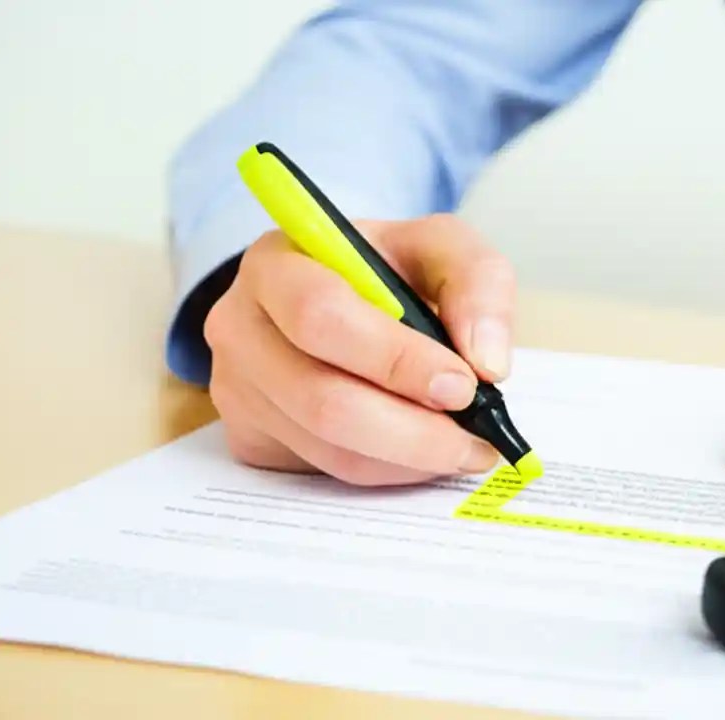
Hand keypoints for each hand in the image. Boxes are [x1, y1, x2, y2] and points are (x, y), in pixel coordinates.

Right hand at [204, 215, 515, 484]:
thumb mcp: (440, 249)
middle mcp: (240, 325)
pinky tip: (421, 451)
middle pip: (322, 399)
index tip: (462, 384)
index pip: (322, 316)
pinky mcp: (249, 436)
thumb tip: (487, 362)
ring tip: (464, 447)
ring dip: (410, 458)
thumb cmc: (387, 270)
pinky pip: (324, 469)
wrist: (337, 297)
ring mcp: (237, 387)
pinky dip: (388, 470)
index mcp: (279, 262)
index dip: (395, 359)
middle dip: (413, 429)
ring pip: (328, 446)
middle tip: (474, 437)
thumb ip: (477, 284)